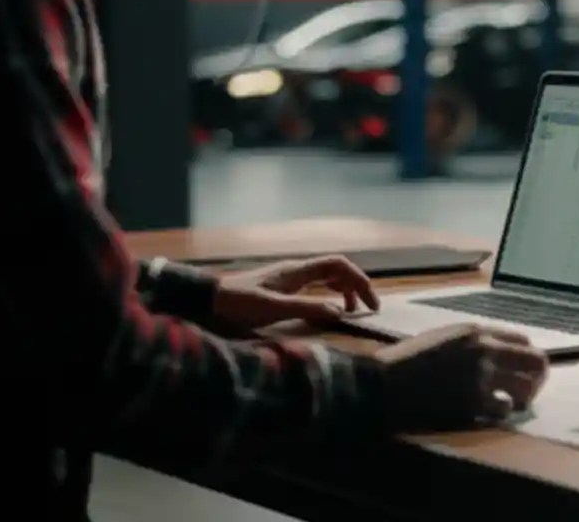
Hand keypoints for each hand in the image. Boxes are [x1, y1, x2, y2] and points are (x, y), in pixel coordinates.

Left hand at [213, 256, 379, 329]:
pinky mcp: (283, 286)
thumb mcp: (272, 308)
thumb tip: (339, 312)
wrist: (209, 298)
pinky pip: (315, 284)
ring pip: (327, 276)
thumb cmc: (238, 303)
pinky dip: (328, 293)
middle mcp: (297, 270)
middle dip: (357, 286)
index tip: (369, 303)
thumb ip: (306, 309)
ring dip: (344, 290)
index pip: (338, 265)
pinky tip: (327, 308)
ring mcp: (290, 277)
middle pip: (337, 269)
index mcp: (297, 271)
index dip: (359, 280)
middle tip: (368, 309)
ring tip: (351, 310)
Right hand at [374, 324, 548, 429]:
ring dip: (523, 399)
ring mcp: (481, 377)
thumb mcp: (443, 338)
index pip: (523, 339)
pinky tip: (490, 414)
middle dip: (537, 378)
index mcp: (476, 331)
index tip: (522, 369)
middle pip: (536, 361)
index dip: (526, 356)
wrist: (383, 384)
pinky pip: (504, 411)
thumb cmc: (407, 360)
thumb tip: (499, 353)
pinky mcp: (473, 404)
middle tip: (528, 392)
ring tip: (512, 405)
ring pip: (527, 388)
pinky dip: (500, 414)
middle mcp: (485, 350)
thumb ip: (473, 342)